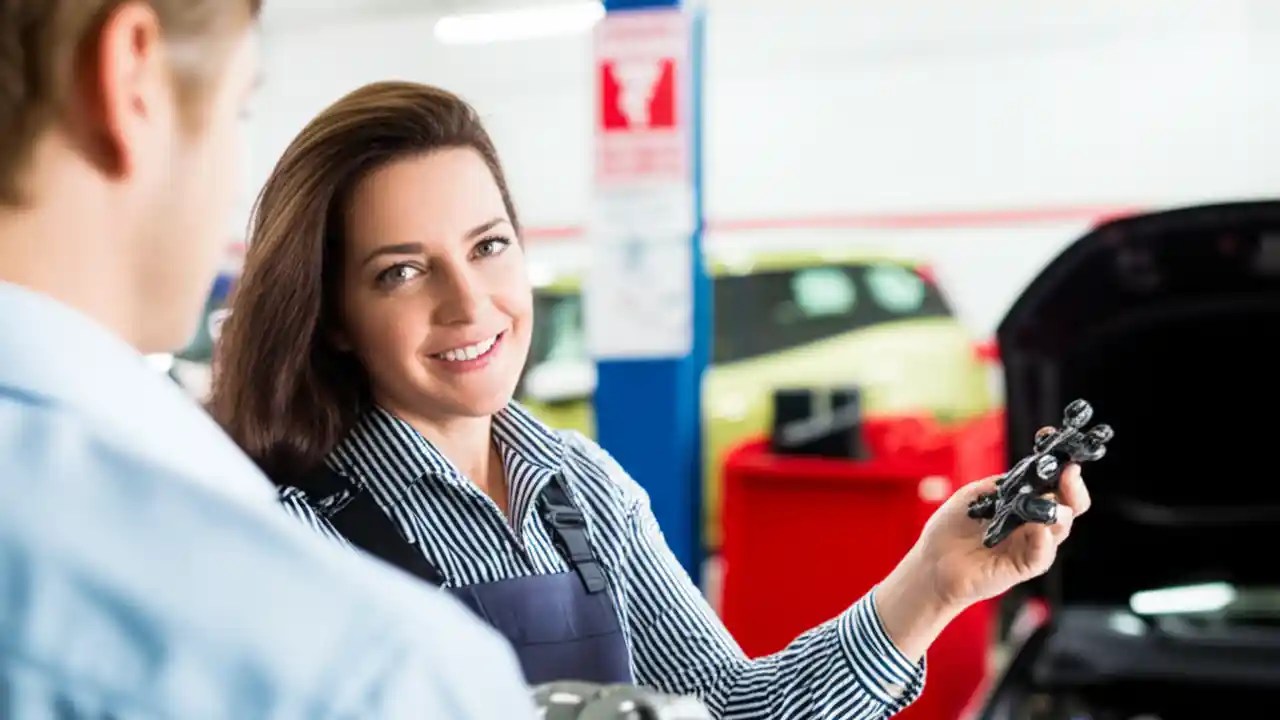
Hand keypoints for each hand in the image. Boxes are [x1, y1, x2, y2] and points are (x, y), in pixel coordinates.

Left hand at [875, 463, 1090, 660]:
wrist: (932, 562)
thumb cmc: (950, 529)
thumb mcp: (973, 496)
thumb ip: (1001, 485)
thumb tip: (1026, 474)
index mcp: (1023, 504)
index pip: (1053, 486)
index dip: (1061, 468)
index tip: (1056, 443)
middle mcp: (1032, 524)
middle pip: (1067, 507)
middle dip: (1073, 488)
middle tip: (1068, 473)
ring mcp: (1029, 546)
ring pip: (1059, 530)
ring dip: (1058, 513)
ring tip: (1048, 502)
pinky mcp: (1020, 567)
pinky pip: (1041, 556)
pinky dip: (1042, 542)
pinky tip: (1038, 529)